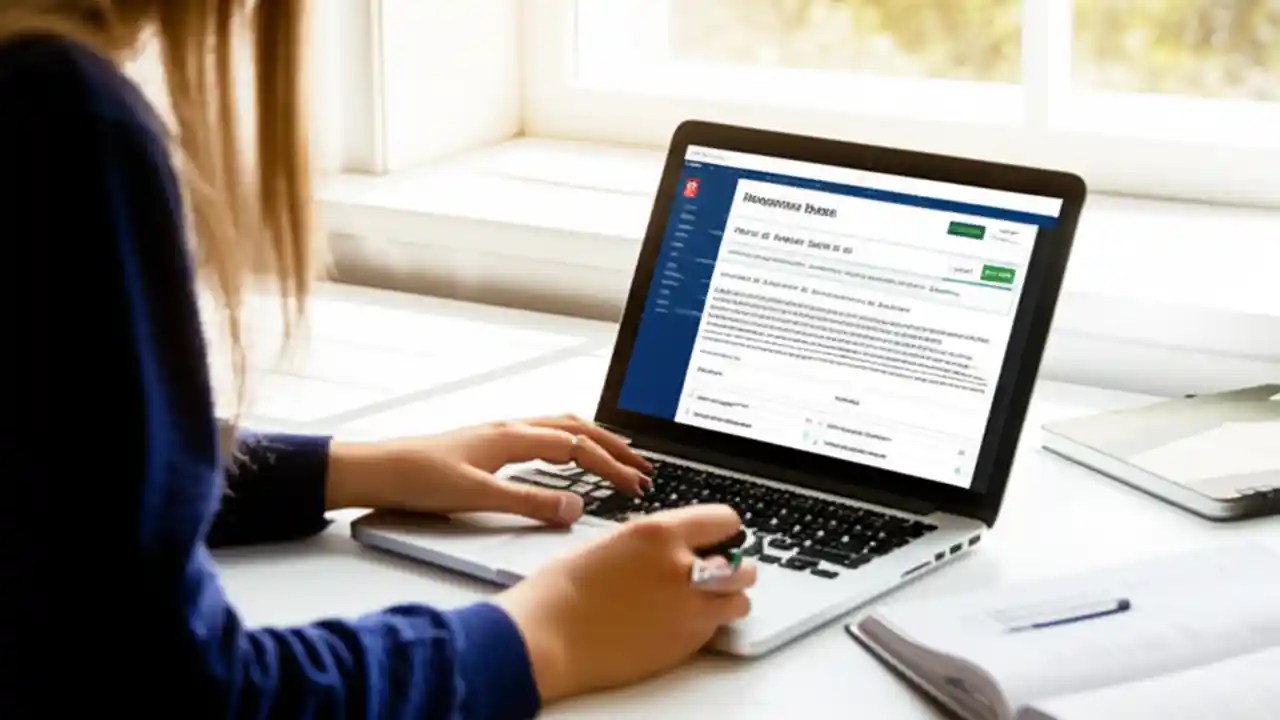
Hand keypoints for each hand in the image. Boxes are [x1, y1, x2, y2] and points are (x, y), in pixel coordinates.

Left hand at [324, 414, 653, 525]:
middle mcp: (510, 428)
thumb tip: (575, 508)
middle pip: (576, 428)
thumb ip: (528, 503)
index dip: (611, 465)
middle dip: (614, 447)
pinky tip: (567, 458)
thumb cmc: (417, 478)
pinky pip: (543, 435)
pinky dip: (569, 443)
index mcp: (512, 436)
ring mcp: (499, 434)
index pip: (577, 446)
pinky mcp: (489, 445)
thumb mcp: (477, 496)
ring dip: (594, 440)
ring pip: (560, 427)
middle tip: (643, 468)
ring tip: (618, 457)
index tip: (635, 485)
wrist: (374, 470)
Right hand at [492, 505, 756, 702]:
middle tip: (716, 572)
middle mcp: (683, 569)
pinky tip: (678, 622)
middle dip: (733, 568)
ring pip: (739, 601)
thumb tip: (677, 548)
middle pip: (743, 566)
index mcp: (661, 534)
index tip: (718, 537)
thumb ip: (655, 544)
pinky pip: (714, 630)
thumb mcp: (614, 542)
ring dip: (726, 599)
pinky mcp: (684, 645)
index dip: (722, 530)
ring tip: (703, 600)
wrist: (548, 636)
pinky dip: (706, 625)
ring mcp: (688, 610)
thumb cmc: (564, 590)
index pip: (724, 520)